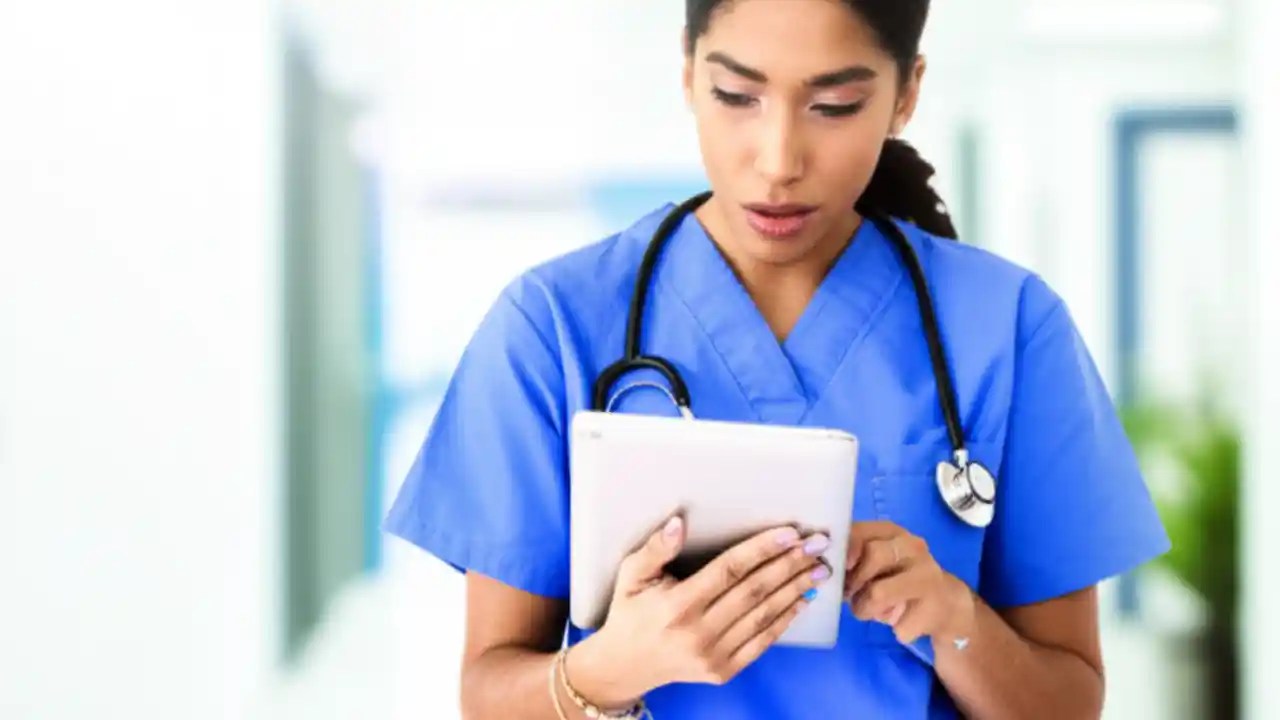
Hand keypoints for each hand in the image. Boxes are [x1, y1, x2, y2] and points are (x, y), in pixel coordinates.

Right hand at [569, 516, 833, 706]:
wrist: (625, 666)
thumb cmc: (630, 612)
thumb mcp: (631, 575)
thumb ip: (656, 548)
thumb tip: (680, 522)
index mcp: (677, 605)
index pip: (729, 571)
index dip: (761, 550)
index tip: (789, 534)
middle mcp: (698, 632)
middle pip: (754, 592)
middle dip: (790, 565)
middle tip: (818, 545)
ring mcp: (713, 655)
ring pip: (764, 616)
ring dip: (795, 590)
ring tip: (819, 570)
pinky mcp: (723, 671)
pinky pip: (761, 642)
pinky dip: (785, 620)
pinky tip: (802, 600)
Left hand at [843, 521, 975, 645]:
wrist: (946, 603)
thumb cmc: (897, 579)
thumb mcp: (876, 559)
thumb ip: (853, 555)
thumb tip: (821, 566)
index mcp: (893, 532)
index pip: (860, 530)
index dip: (842, 551)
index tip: (834, 568)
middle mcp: (913, 547)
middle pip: (873, 555)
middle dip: (853, 581)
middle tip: (849, 594)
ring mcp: (927, 576)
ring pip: (879, 592)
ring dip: (864, 608)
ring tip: (867, 610)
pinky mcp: (934, 607)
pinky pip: (897, 624)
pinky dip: (893, 628)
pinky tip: (901, 621)